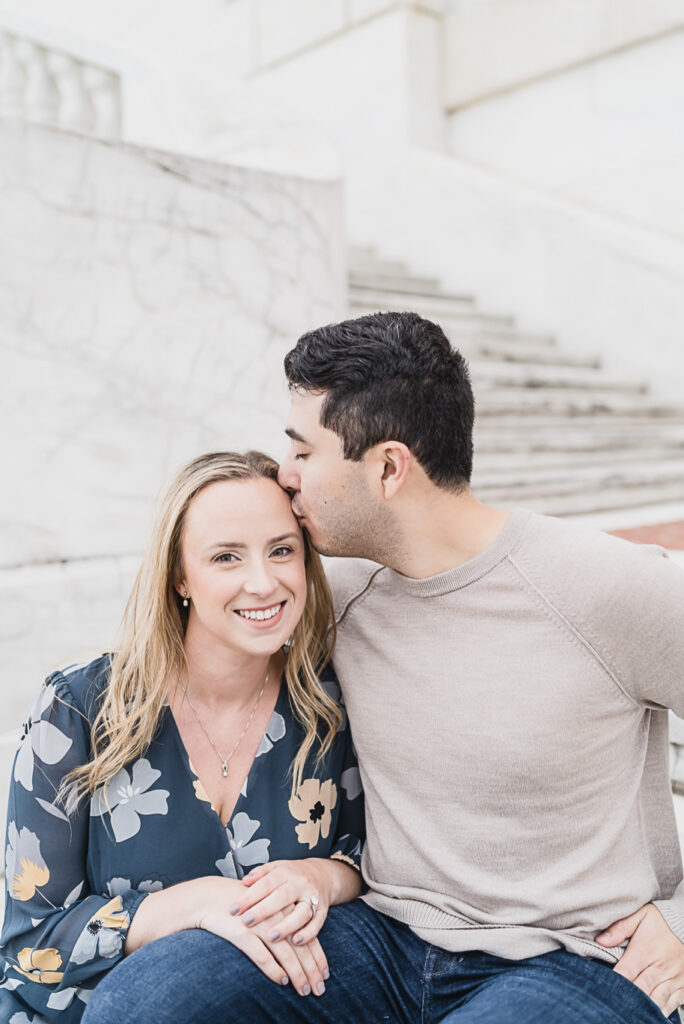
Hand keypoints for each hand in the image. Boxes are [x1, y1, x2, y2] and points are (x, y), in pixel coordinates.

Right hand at [128, 875, 324, 994]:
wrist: (211, 896)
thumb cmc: (240, 906)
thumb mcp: (265, 910)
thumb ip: (280, 924)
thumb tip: (297, 946)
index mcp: (284, 908)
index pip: (307, 935)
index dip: (318, 956)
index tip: (326, 974)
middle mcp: (277, 915)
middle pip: (301, 947)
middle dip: (312, 970)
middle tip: (320, 989)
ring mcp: (261, 925)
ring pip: (286, 953)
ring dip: (298, 974)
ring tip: (305, 990)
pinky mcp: (244, 933)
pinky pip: (263, 955)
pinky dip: (274, 969)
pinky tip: (281, 981)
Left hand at [233, 859, 336, 945]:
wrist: (322, 875)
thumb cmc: (290, 875)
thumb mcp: (275, 868)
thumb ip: (260, 874)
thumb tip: (244, 881)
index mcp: (285, 873)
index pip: (265, 884)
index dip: (249, 897)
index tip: (232, 910)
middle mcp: (299, 884)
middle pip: (282, 896)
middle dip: (264, 910)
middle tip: (246, 922)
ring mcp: (312, 897)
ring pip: (301, 912)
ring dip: (286, 925)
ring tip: (270, 937)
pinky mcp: (323, 910)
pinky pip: (317, 922)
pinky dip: (308, 933)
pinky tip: (297, 942)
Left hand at [596, 903, 683, 1015]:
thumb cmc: (662, 921)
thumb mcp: (640, 916)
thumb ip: (620, 928)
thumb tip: (600, 941)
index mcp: (644, 952)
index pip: (625, 974)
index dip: (613, 984)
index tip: (602, 990)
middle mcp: (659, 969)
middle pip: (639, 991)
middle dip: (625, 999)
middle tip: (613, 1004)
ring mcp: (672, 980)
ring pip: (655, 1002)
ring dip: (642, 1007)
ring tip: (629, 1011)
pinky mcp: (682, 987)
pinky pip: (671, 1005)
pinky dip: (660, 1011)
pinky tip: (648, 1014)